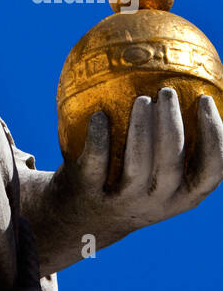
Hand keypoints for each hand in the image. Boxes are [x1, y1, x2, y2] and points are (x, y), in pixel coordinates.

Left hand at [23, 89, 222, 273]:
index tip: (206, 100)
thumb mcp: (158, 168)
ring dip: (140, 131)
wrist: (82, 216)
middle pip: (172, 165)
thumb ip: (172, 135)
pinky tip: (98, 114)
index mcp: (182, 195)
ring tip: (141, 98)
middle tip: (166, 91)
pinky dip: (98, 138)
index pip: (211, 171)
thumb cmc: (129, 177)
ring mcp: (123, 201)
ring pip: (137, 168)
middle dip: (172, 127)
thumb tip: (184, 74)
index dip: (214, 138)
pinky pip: (96, 164)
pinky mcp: (90, 194)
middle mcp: (156, 202)